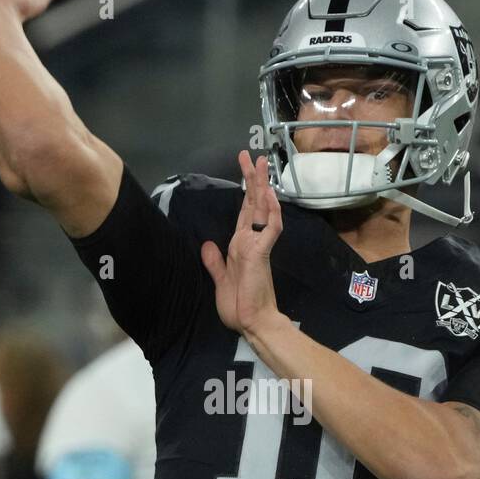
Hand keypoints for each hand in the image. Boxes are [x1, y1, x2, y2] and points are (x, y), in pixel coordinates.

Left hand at [200, 152, 285, 337]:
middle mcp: (251, 241)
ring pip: (263, 210)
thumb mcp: (220, 280)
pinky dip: (272, 212)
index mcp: (242, 246)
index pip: (245, 212)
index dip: (245, 191)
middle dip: (252, 179)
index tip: (244, 170)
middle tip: (252, 156)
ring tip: (261, 164)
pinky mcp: (261, 254)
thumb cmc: (239, 305)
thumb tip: (207, 243)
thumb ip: (214, 262)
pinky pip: (270, 229)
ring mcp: (258, 246)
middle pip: (254, 204)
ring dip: (262, 186)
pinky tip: (269, 195)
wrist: (252, 323)